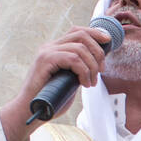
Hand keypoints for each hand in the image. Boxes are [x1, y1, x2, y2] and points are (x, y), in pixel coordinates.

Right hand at [0, 25, 112, 140]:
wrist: (32, 109)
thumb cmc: (52, 98)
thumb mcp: (71, 79)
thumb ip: (80, 69)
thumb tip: (98, 63)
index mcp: (56, 48)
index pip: (77, 31)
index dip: (95, 33)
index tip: (108, 41)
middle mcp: (50, 46)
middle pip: (81, 35)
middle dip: (98, 52)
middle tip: (101, 71)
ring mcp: (47, 52)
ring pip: (80, 49)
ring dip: (92, 67)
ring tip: (91, 82)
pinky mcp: (45, 60)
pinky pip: (73, 59)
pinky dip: (84, 71)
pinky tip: (84, 83)